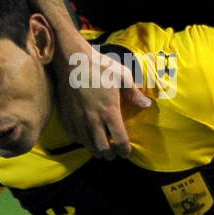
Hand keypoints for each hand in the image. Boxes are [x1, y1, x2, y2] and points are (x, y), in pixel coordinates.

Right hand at [54, 37, 150, 159]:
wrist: (71, 60)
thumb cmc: (99, 65)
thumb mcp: (122, 75)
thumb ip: (134, 92)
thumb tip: (146, 105)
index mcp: (110, 111)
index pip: (120, 140)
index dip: (125, 150)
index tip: (127, 151)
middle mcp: (94, 120)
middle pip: (103, 149)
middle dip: (111, 154)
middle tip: (114, 153)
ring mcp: (78, 120)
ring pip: (88, 145)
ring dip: (96, 150)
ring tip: (102, 149)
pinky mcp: (67, 117)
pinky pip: (75, 137)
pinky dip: (83, 141)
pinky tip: (87, 138)